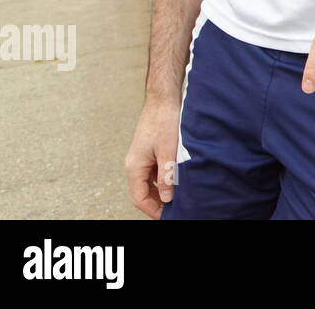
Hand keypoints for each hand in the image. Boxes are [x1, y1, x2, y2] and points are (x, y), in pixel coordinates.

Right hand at [124, 97, 180, 218]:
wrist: (163, 99)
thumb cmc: (164, 121)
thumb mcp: (168, 151)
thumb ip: (166, 176)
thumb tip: (166, 199)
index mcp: (134, 166)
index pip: (139, 198)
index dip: (153, 210)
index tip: (168, 216)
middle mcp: (135, 164)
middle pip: (143, 192)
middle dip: (158, 202)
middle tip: (177, 208)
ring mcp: (142, 158)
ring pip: (150, 183)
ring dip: (163, 190)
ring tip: (180, 195)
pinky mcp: (150, 152)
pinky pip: (155, 172)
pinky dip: (165, 178)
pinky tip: (179, 179)